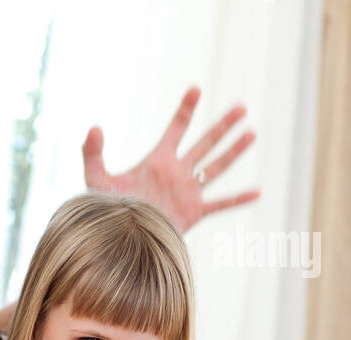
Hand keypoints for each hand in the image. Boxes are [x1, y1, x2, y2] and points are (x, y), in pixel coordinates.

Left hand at [83, 88, 258, 231]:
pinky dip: (238, 199)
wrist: (118, 239)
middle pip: (205, 143)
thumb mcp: (96, 178)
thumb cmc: (105, 211)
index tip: (196, 88)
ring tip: (252, 132)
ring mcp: (187, 191)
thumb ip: (92, 153)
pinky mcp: (193, 212)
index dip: (185, 109)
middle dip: (222, 125)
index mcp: (158, 161)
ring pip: (217, 167)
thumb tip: (94, 127)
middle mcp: (177, 172)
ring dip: (234, 151)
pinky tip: (258, 192)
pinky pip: (220, 204)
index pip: (176, 129)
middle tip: (241, 107)